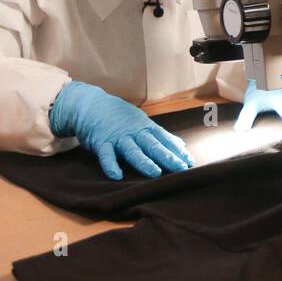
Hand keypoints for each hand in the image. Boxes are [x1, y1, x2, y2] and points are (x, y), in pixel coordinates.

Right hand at [49, 81, 194, 179]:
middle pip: (152, 145)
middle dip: (167, 157)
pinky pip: (106, 155)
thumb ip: (160, 135)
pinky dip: (111, 165)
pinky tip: (117, 176)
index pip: (165, 140)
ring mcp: (118, 137)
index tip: (190, 162)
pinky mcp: (101, 142)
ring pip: (132, 150)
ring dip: (143, 161)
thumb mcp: (142, 122)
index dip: (177, 151)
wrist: (91, 104)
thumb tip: (181, 145)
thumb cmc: (120, 116)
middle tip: (180, 168)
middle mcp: (134, 132)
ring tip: (155, 172)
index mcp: (146, 128)